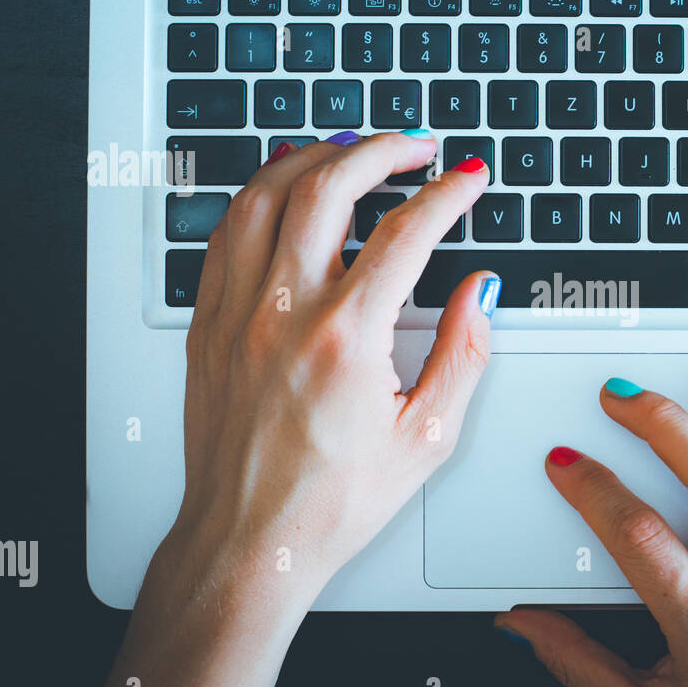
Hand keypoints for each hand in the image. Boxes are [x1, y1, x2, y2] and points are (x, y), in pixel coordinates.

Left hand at [174, 133, 495, 597]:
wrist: (251, 540)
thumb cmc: (332, 502)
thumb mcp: (428, 438)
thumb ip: (463, 355)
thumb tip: (478, 293)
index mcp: (347, 339)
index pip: (407, 232)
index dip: (448, 193)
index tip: (469, 178)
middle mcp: (285, 312)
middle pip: (329, 186)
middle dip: (382, 150)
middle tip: (416, 146)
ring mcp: (238, 313)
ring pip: (266, 194)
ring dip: (314, 156)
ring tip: (352, 148)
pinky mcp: (208, 325)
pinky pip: (226, 233)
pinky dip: (259, 194)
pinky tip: (283, 188)